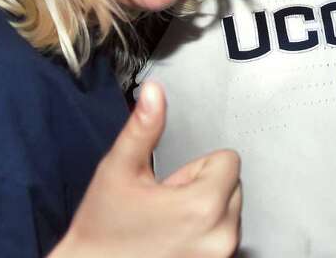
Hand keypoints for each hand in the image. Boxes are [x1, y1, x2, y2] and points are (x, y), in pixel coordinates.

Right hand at [51, 82, 241, 257]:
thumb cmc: (103, 231)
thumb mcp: (119, 170)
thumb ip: (143, 128)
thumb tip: (153, 92)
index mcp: (203, 206)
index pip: (228, 160)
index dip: (194, 167)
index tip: (170, 183)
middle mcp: (220, 235)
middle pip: (232, 184)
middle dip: (202, 187)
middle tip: (166, 204)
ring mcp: (220, 255)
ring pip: (230, 210)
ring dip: (205, 210)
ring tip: (168, 223)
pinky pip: (224, 234)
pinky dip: (205, 233)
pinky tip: (174, 240)